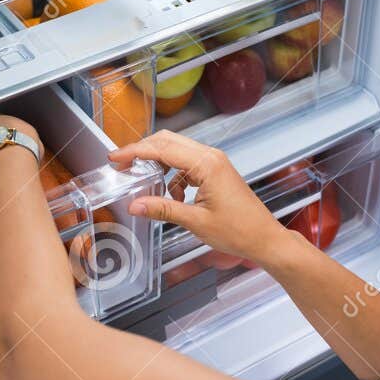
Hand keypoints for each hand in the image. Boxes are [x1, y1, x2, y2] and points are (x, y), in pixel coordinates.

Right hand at [109, 132, 296, 268]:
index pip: (163, 149)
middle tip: (122, 165)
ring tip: (144, 182)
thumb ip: (163, 209)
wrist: (264, 238)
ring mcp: (215, 162)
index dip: (135, 152)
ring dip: (158, 163)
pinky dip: (173, 176)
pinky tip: (171, 196)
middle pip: (168, 141)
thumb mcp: (195, 222)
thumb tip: (135, 205)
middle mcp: (211, 157)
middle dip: (143, 151)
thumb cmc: (239, 231)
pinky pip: (187, 164)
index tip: (115, 158)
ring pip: (177, 151)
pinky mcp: (216, 171)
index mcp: (207, 164)